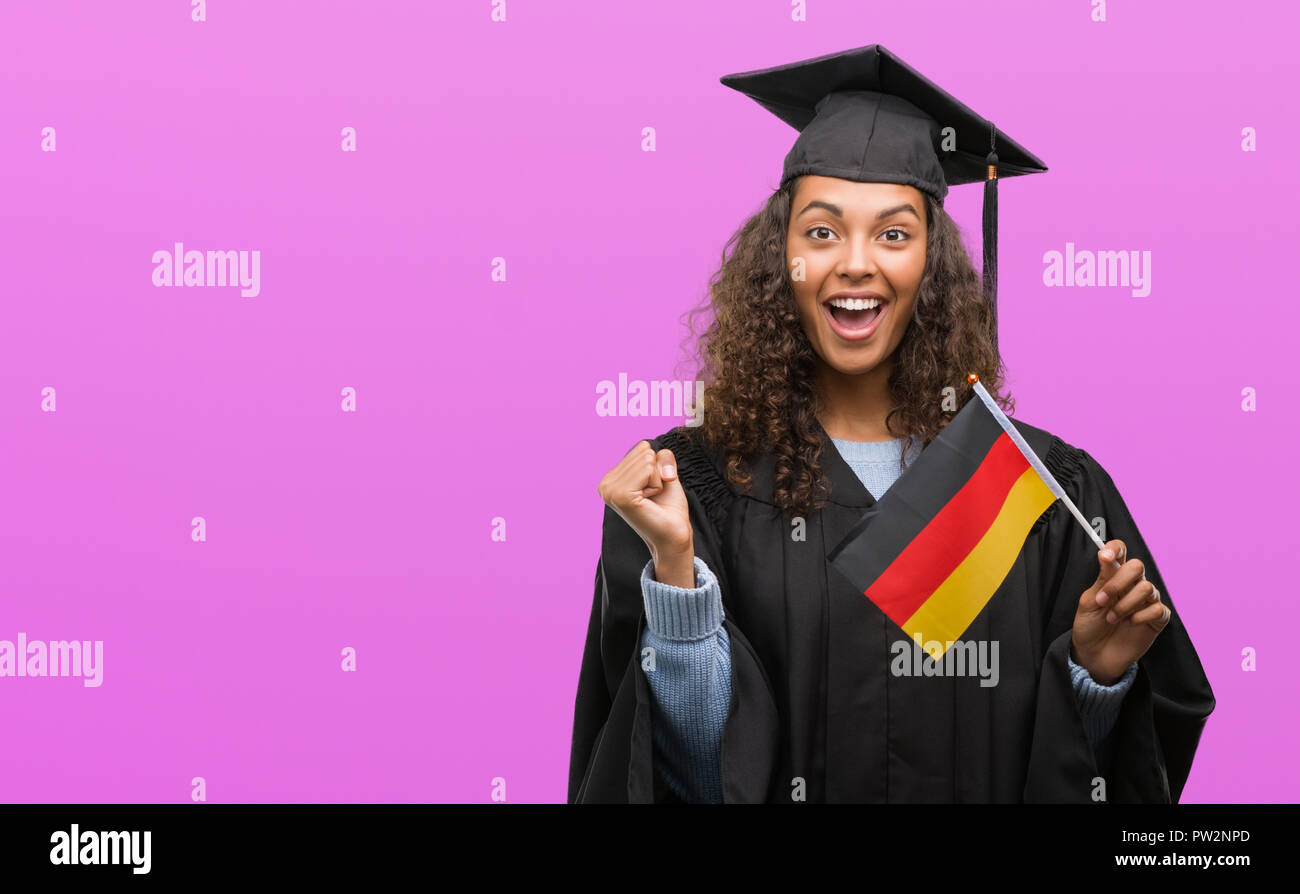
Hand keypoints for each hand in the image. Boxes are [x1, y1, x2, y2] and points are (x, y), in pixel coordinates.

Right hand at [597, 441, 693, 570]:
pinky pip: (649, 469)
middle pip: (644, 451)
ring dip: (657, 480)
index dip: (656, 467)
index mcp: (611, 478)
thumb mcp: (665, 473)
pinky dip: (657, 484)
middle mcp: (605, 484)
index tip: (652, 490)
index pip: (641, 447)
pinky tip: (649, 501)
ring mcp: (610, 490)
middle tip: (653, 496)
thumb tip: (653, 453)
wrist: (674, 535)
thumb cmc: (669, 508)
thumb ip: (661, 456)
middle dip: (657, 473)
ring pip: (647, 459)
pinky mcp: (620, 495)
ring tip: (651, 500)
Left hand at [1071, 539, 1171, 684]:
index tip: (1105, 557)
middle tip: (1103, 600)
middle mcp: (1132, 584)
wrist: (1094, 655)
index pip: (1120, 552)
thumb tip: (1106, 556)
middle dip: (1119, 582)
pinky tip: (1130, 624)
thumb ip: (1101, 580)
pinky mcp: (1158, 618)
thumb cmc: (1090, 626)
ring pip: (1147, 588)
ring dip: (1125, 604)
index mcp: (1113, 576)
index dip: (1115, 549)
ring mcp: (1146, 600)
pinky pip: (1157, 608)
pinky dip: (1140, 616)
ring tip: (1111, 618)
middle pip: (1138, 565)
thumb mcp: (1089, 602)